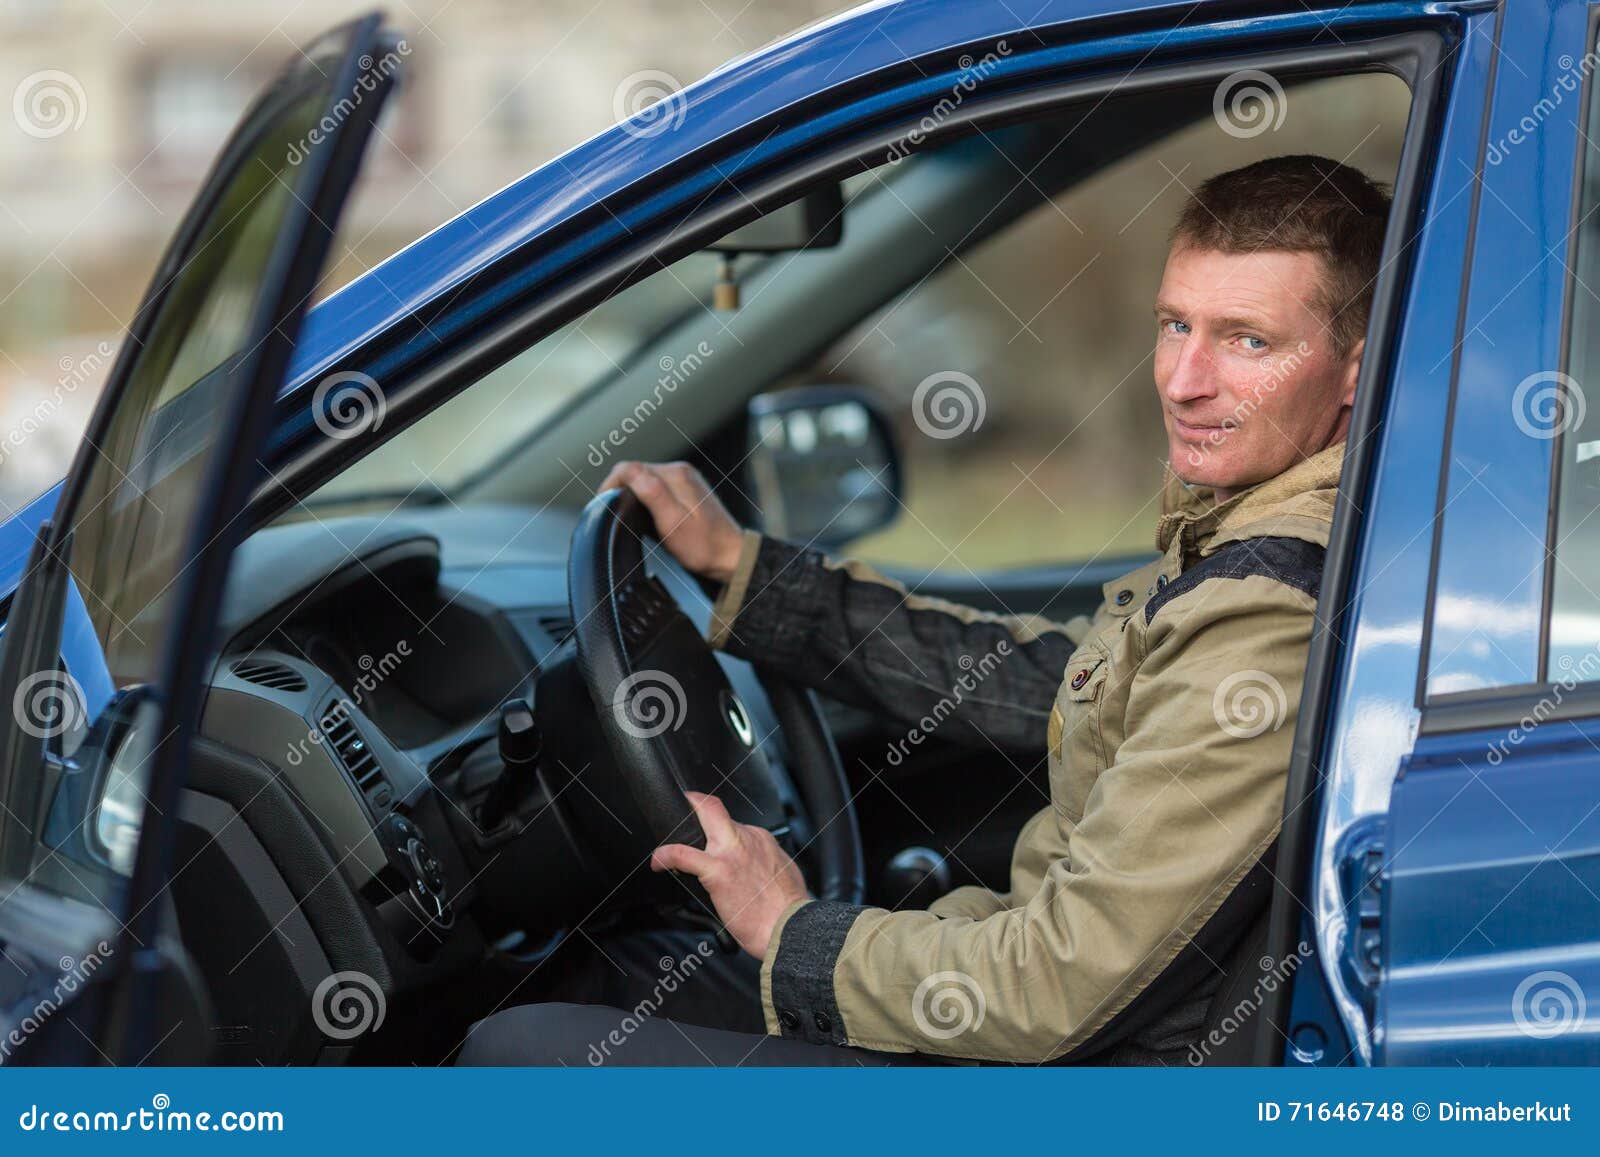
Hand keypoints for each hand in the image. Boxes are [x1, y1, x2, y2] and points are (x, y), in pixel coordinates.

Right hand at [597, 461, 744, 583]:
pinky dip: (645, 500)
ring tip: (629, 519)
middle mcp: (679, 471)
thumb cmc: (704, 546)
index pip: (628, 468)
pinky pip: (655, 488)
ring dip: (632, 496)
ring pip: (643, 480)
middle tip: (615, 518)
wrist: (731, 557)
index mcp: (675, 475)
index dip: (610, 486)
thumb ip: (651, 493)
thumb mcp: (673, 522)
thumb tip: (627, 471)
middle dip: (620, 491)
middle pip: (635, 473)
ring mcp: (684, 480)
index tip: (604, 507)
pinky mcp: (685, 491)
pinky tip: (646, 518)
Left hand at [650, 791, 810, 958]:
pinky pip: (683, 854)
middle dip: (696, 803)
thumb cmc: (788, 911)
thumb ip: (766, 864)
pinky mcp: (717, 871)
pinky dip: (666, 855)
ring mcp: (730, 853)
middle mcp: (746, 839)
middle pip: (715, 808)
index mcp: (762, 840)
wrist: (789, 928)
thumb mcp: (784, 874)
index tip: (708, 837)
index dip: (716, 830)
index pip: (733, 824)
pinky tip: (658, 861)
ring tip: (667, 834)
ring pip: (703, 817)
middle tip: (682, 810)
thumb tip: (756, 870)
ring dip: (682, 823)